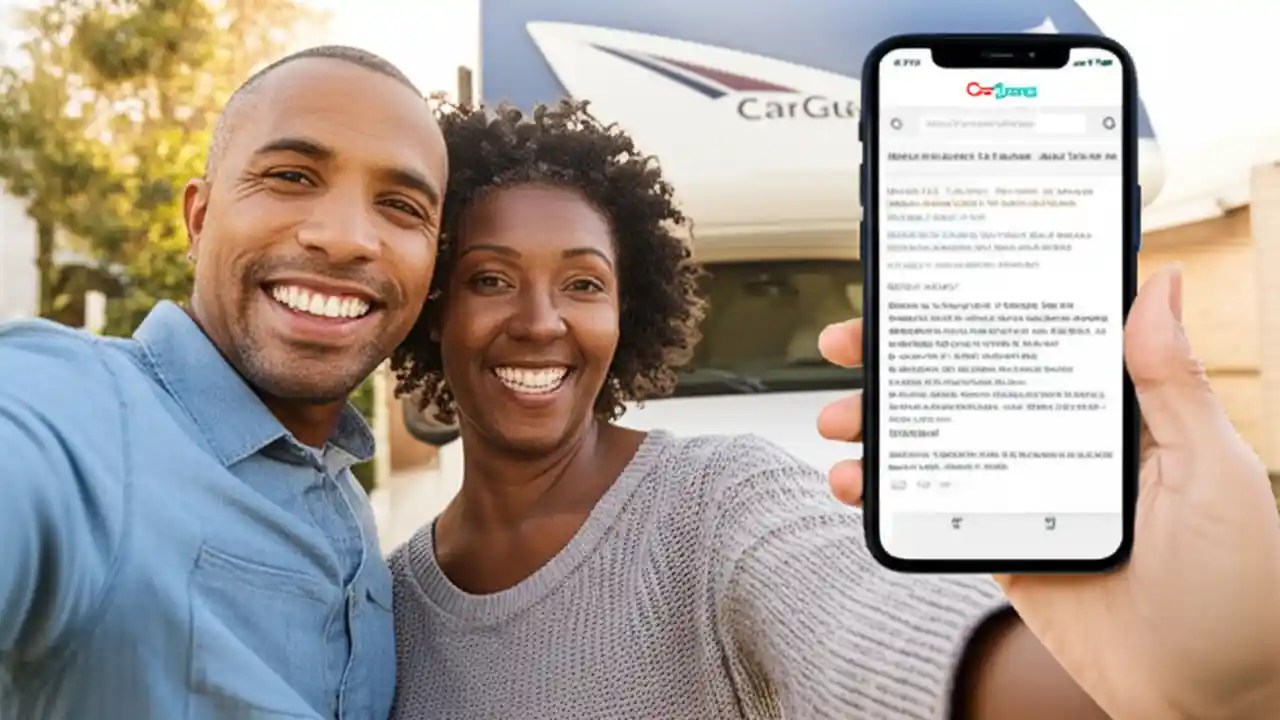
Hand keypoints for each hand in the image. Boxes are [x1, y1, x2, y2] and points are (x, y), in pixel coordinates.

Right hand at [816, 266, 1279, 718]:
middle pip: (968, 385)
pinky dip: (886, 496)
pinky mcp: (999, 544)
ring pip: (938, 444)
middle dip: (899, 361)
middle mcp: (1059, 445)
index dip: (975, 309)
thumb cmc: (1235, 586)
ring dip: (879, 427)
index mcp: (1115, 413)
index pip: (1032, 341)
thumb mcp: (1213, 471)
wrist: (1201, 696)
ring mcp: (1023, 495)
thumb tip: (1161, 284)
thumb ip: (1174, 383)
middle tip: (848, 342)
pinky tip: (856, 486)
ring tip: (841, 421)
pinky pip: (933, 509)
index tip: (925, 285)